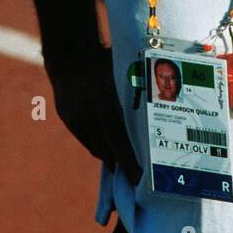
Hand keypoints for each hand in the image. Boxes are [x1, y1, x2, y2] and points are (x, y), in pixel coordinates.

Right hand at [45, 43, 142, 184]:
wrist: (69, 54)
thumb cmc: (105, 61)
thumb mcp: (123, 73)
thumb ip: (136, 92)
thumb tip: (164, 106)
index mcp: (108, 99)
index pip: (121, 137)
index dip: (130, 159)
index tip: (140, 176)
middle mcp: (91, 110)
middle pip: (109, 146)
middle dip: (123, 164)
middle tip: (135, 179)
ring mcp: (77, 115)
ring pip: (97, 146)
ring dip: (111, 156)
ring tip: (124, 165)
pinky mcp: (68, 118)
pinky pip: (86, 140)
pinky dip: (98, 146)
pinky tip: (108, 150)